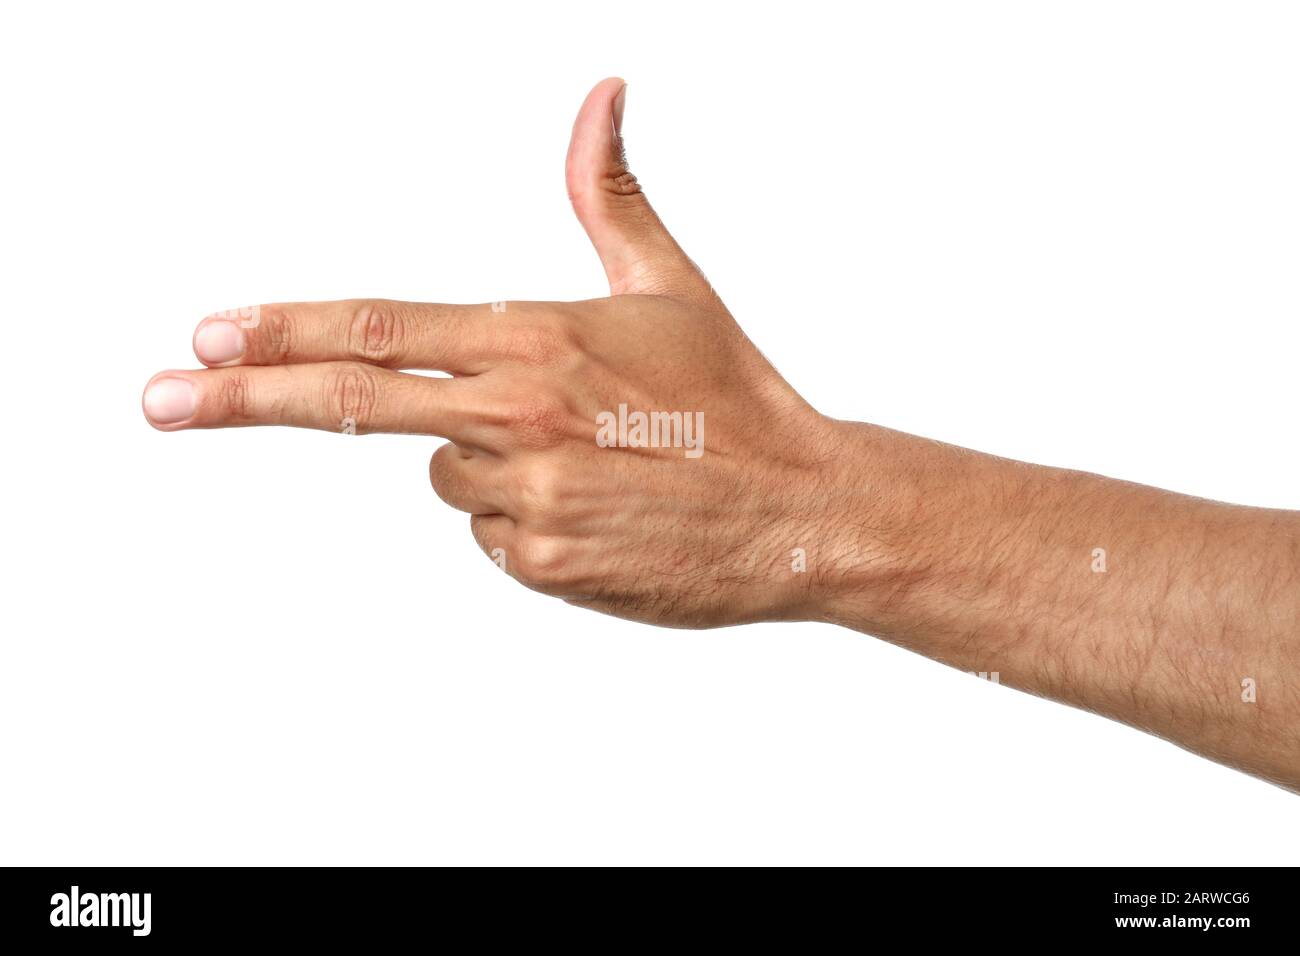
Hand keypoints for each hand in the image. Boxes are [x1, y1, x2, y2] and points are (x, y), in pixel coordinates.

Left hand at [142, 78, 846, 626]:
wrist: (802, 508)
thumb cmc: (734, 395)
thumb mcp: (668, 282)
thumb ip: (608, 191)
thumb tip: (603, 95)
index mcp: (537, 338)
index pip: (381, 326)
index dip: (284, 327)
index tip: (211, 336)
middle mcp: (517, 416)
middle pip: (350, 402)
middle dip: (240, 398)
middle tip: (159, 399)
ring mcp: (525, 498)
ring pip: (443, 476)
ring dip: (486, 465)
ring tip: (585, 459)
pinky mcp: (544, 565)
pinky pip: (491, 537)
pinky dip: (523, 522)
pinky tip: (595, 508)